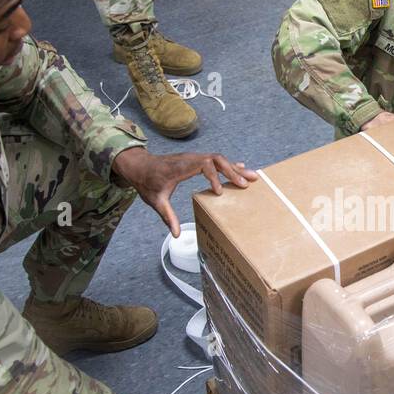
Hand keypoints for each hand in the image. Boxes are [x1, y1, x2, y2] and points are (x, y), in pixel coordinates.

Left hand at [112, 147, 256, 236]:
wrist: (139, 166)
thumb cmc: (147, 183)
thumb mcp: (155, 201)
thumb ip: (167, 216)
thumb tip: (176, 234)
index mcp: (180, 167)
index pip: (204, 165)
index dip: (214, 177)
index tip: (219, 192)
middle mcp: (190, 159)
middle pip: (216, 159)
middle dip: (233, 171)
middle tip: (247, 184)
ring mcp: (194, 158)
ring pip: (219, 158)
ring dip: (235, 167)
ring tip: (253, 176)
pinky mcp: (196, 160)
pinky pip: (215, 160)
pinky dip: (229, 165)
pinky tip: (240, 167)